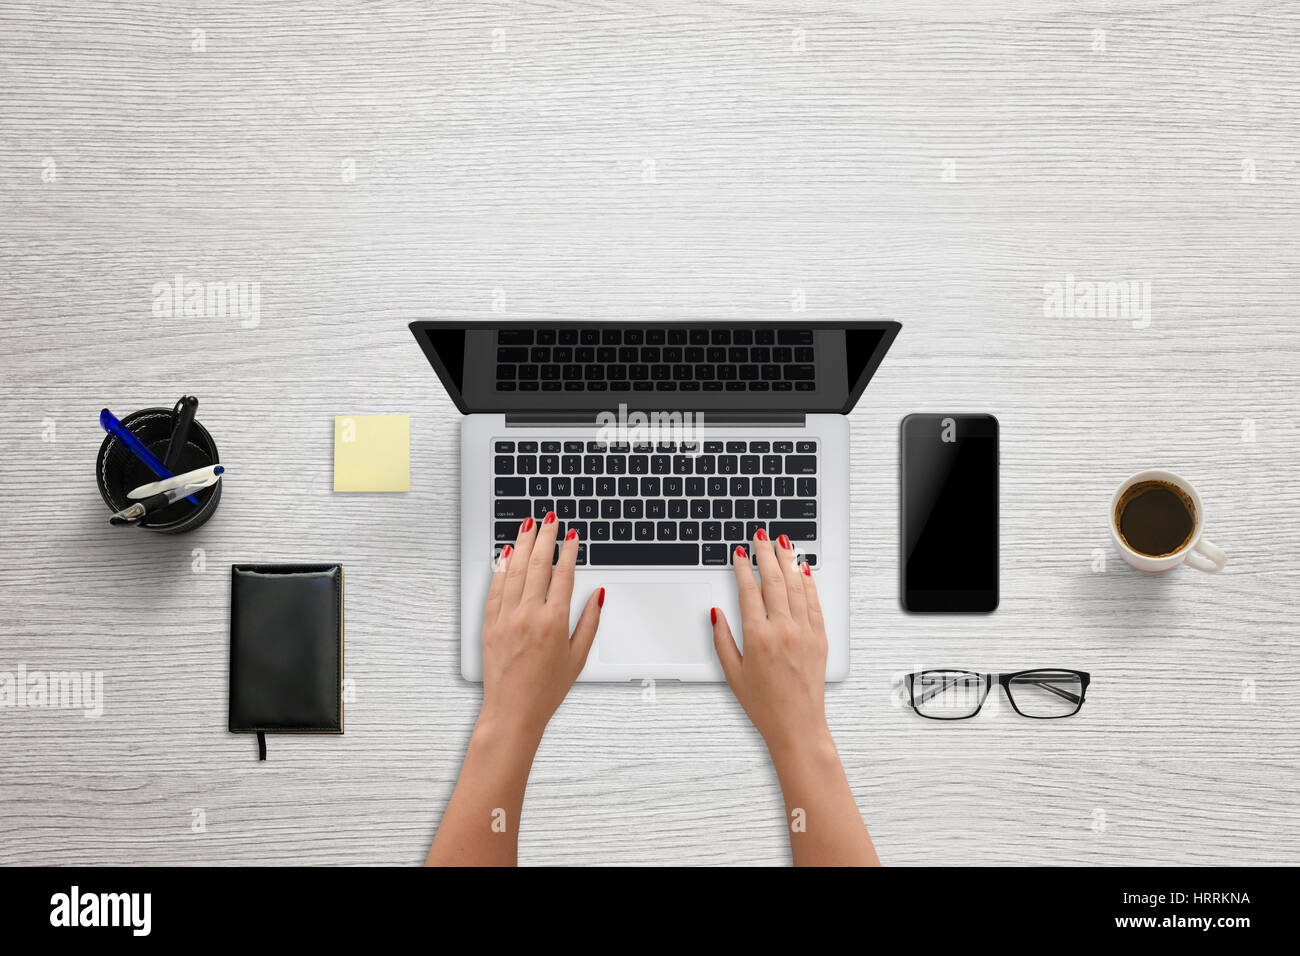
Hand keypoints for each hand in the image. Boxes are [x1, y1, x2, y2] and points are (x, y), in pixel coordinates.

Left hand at [480, 512, 603, 741]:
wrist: (512, 711)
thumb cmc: (545, 690)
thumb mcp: (578, 657)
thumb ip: (590, 622)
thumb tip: (598, 594)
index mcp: (554, 622)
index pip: (563, 575)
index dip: (569, 551)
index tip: (572, 537)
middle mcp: (528, 615)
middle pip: (538, 564)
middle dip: (545, 538)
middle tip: (551, 520)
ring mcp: (505, 618)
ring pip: (514, 570)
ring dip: (522, 544)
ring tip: (529, 526)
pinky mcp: (489, 624)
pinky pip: (495, 588)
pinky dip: (500, 568)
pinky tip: (505, 553)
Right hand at [711, 531, 828, 753]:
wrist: (797, 725)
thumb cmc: (764, 704)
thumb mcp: (732, 673)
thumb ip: (722, 639)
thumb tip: (716, 612)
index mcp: (758, 637)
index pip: (748, 590)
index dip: (742, 567)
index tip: (739, 553)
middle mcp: (783, 630)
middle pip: (773, 580)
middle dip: (765, 554)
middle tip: (760, 536)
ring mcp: (805, 632)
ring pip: (796, 585)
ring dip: (788, 560)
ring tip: (782, 542)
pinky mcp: (820, 638)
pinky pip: (814, 602)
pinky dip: (808, 582)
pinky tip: (803, 569)